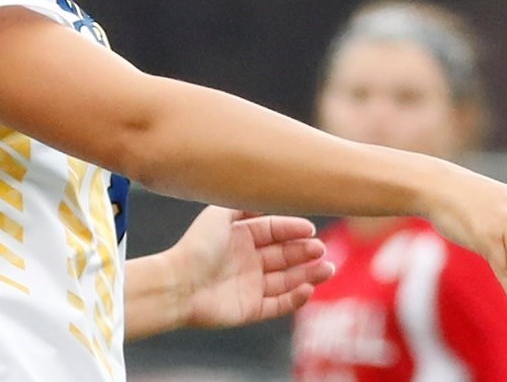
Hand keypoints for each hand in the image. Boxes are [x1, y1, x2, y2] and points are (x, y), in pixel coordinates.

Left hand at [169, 205, 334, 328]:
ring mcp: (250, 285)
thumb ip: (241, 204)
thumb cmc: (198, 246)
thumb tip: (265, 196)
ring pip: (286, 280)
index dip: (292, 230)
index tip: (310, 229)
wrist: (179, 284)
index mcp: (239, 237)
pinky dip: (295, 298)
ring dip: (308, 274)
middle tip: (322, 250)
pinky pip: (279, 304)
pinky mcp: (251, 309)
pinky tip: (308, 289)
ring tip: (327, 269)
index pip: (272, 231)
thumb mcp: (218, 214)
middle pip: (283, 255)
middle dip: (304, 252)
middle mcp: (246, 260)